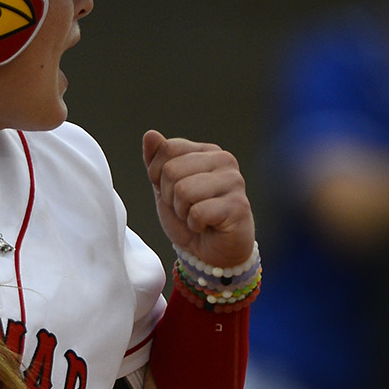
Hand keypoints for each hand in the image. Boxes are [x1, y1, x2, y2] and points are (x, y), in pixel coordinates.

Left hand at [142, 130, 255, 268]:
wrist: (211, 254)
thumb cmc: (190, 219)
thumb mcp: (165, 188)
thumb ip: (157, 161)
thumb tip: (150, 134)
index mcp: (207, 151)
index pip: (167, 148)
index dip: (157, 175)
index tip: (171, 192)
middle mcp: (225, 161)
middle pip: (172, 170)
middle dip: (170, 197)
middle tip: (186, 209)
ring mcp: (234, 182)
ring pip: (183, 190)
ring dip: (182, 212)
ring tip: (196, 217)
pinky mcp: (238, 206)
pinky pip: (198, 212)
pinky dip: (195, 225)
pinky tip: (207, 227)